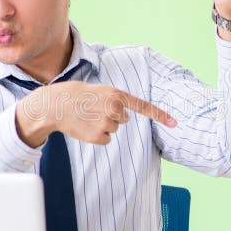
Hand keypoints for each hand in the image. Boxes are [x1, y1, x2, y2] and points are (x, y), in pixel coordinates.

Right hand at [15, 81, 176, 146]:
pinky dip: (97, 136)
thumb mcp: (100, 90)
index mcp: (117, 95)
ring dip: (103, 125)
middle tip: (94, 109)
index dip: (160, 115)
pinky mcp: (99, 137)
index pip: (143, 106)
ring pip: (114, 130)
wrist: (56, 105)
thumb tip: (125, 118)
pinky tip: (86, 127)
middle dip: (112, 116)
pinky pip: (106, 139)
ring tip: (88, 117)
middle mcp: (115, 109)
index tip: (175, 123)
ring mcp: (107, 124)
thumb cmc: (78, 96)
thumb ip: (116, 100)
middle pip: (124, 120)